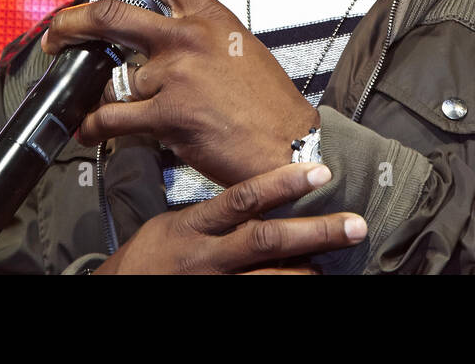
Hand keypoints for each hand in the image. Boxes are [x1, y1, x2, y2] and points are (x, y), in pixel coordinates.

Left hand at [40, 0, 320, 186]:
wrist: (290, 146)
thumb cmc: (268, 105)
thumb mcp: (239, 47)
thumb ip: (199, 33)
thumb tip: (159, 31)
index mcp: (209, 16)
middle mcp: (188, 37)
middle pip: (112, 13)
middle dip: (71, 20)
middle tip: (56, 30)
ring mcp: (176, 74)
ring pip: (113, 78)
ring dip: (98, 95)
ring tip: (93, 107)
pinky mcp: (167, 113)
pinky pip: (112, 117)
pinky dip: (92, 127)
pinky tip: (89, 131)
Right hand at [92, 162, 364, 273]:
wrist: (120, 292)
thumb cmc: (150, 258)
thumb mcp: (175, 224)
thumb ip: (215, 212)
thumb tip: (259, 193)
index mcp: (196, 226)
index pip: (244, 198)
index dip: (283, 184)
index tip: (319, 171)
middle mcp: (209, 257)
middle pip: (268, 240)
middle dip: (315, 231)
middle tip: (355, 224)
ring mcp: (217, 286)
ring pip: (270, 279)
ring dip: (306, 270)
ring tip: (334, 260)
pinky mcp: (220, 303)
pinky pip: (258, 297)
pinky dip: (284, 287)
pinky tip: (307, 280)